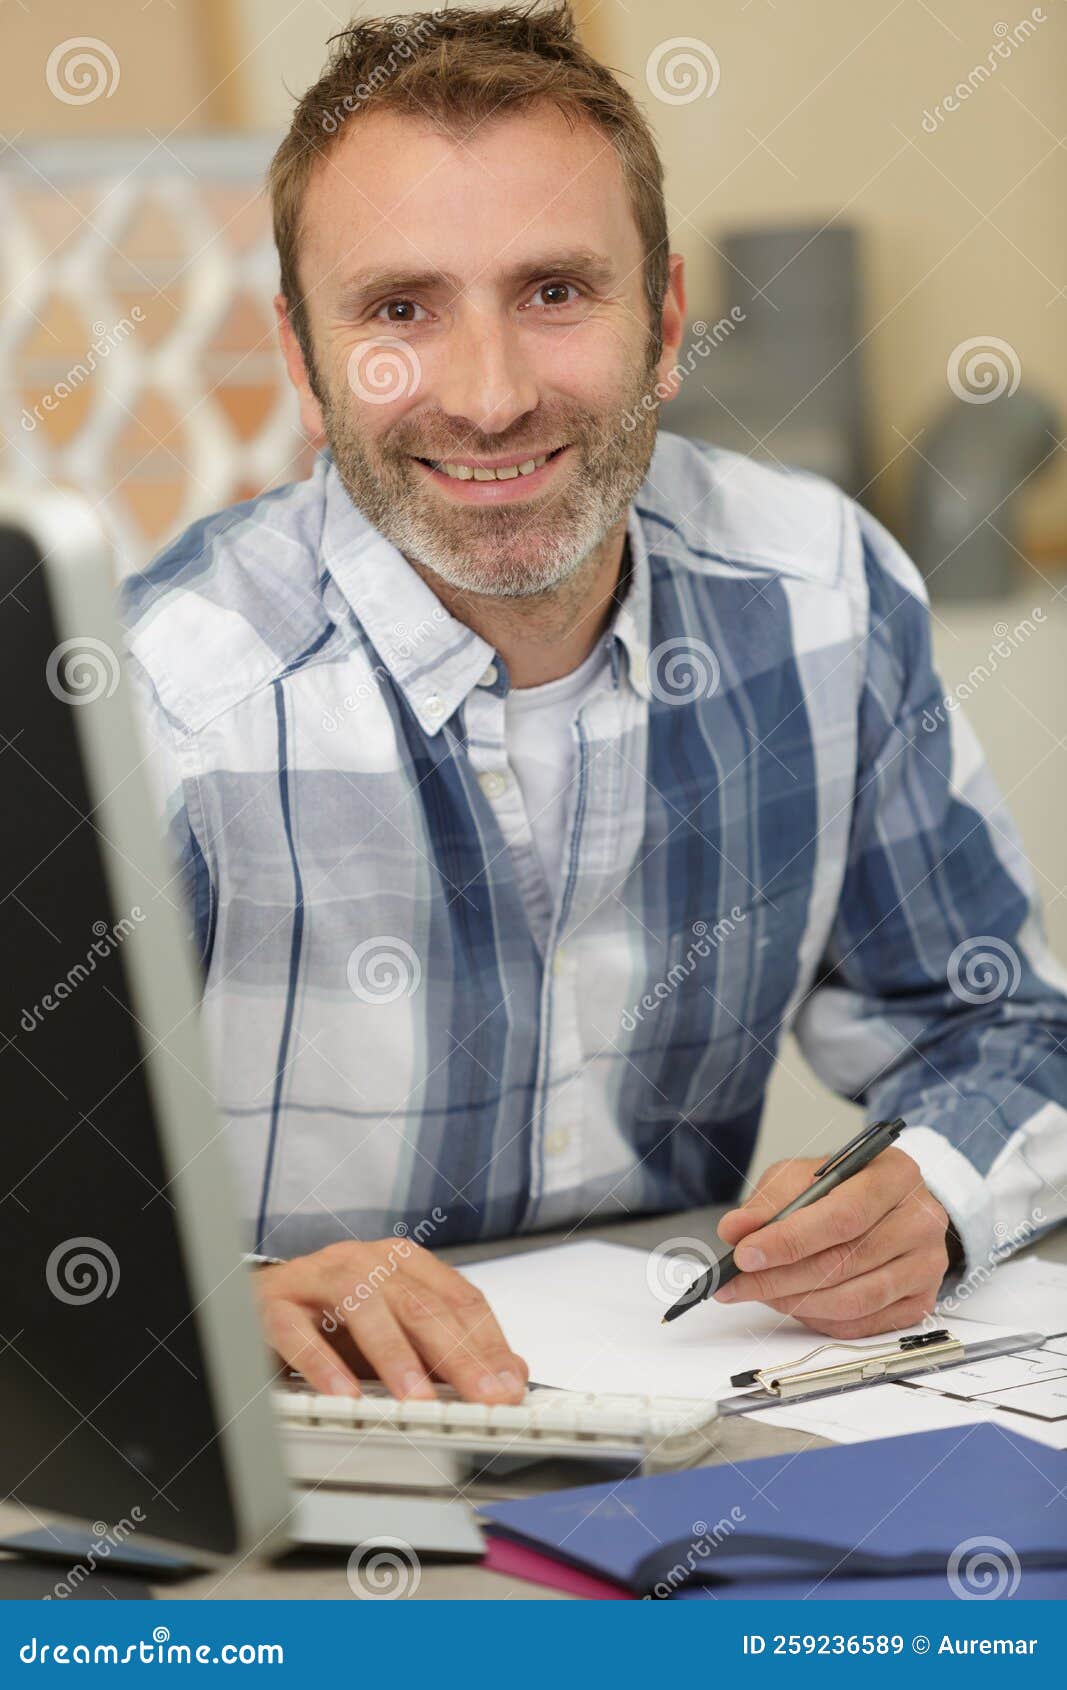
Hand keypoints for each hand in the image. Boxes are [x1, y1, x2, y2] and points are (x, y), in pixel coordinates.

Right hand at [252, 1239, 528, 1403]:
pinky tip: (343, 1395)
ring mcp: (316, 1278)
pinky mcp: (272, 1304)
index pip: (459, 1299)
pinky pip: (297, 1331)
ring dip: (394, 1354)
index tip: (508, 1388)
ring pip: (364, 1303)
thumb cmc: (330, 1323)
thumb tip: (512, 1374)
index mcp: (403, 1264)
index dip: (488, 1344)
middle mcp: (364, 1261)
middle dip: (457, 1355)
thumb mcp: (397, 1340)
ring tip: (417, 1401)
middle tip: (481, 1399)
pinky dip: (322, 1363)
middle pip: (420, 1304)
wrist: (249, 1308)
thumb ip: (451, 1353)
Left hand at [713, 1148, 949, 1336]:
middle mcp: (921, 1219)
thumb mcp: (804, 1176)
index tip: (746, 1254)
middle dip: (781, 1277)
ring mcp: (928, 1263)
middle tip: (738, 1284)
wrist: (890, 1203)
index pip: (843, 1216)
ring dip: (796, 1302)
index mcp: (896, 1175)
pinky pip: (863, 1323)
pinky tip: (793, 1304)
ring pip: (854, 1299)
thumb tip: (735, 1230)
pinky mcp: (922, 1299)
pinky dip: (820, 1319)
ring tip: (760, 1293)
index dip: (790, 1240)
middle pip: (845, 1262)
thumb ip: (770, 1202)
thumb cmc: (847, 1185)